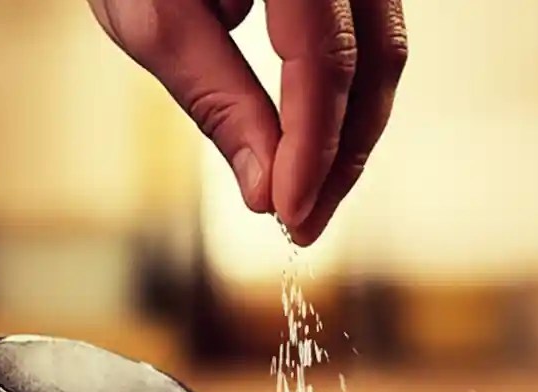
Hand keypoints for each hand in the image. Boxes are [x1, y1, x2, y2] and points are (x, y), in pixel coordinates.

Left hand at [88, 0, 406, 244]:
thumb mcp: (154, 18)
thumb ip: (215, 98)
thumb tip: (265, 190)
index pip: (325, 58)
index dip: (313, 147)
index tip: (289, 215)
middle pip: (378, 56)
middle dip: (345, 153)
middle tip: (304, 224)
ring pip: (383, 48)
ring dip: (350, 131)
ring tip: (308, 198)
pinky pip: (364, 31)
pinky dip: (340, 93)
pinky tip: (309, 145)